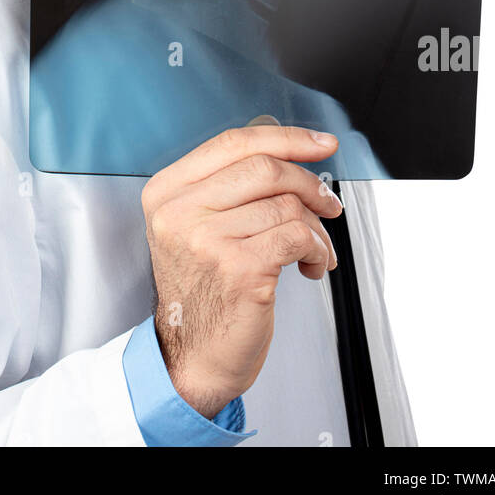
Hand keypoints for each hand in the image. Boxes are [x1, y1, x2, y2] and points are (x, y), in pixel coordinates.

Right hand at [141, 124, 342, 418]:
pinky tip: (312, 266)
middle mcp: (180, 212)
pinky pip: (298, 237)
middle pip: (265, 167)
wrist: (193, 357)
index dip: (286, 137)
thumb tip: (289, 149)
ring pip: (287, 204)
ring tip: (315, 250)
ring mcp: (208, 241)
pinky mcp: (240, 270)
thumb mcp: (194, 226)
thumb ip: (227, 185)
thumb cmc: (203, 290)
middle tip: (328, 203)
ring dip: (317, 228)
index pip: (234, 143)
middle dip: (309, 183)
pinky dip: (318, 250)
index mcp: (167, 191)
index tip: (321, 143)